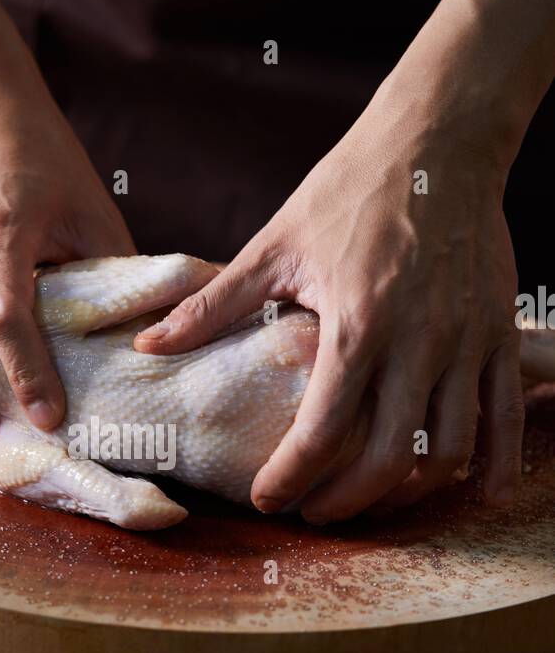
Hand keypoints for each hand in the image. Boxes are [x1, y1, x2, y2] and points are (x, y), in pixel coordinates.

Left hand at [135, 76, 523, 521]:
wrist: (437, 140)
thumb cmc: (349, 189)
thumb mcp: (273, 246)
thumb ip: (211, 306)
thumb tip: (148, 346)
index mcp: (357, 321)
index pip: (322, 430)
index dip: (290, 478)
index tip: (265, 500)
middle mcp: (419, 340)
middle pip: (389, 458)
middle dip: (347, 502)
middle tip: (314, 512)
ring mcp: (467, 340)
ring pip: (449, 451)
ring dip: (409, 494)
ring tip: (372, 500)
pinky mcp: (499, 332)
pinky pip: (505, 416)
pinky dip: (492, 466)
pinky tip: (471, 494)